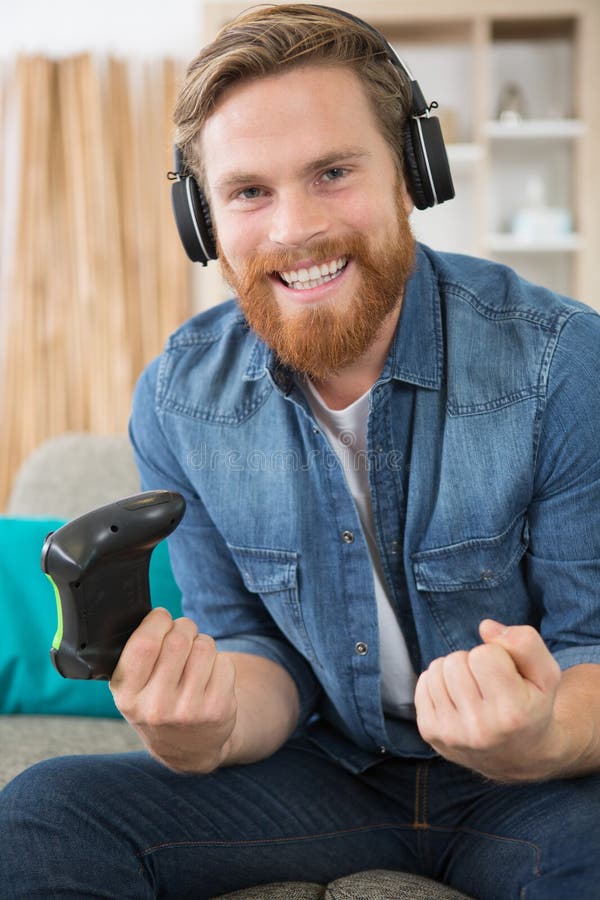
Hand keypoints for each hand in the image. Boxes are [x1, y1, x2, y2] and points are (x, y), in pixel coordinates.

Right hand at [110, 608, 236, 772]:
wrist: (187, 747)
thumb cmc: (156, 703)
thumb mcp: (132, 688)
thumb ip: (135, 655)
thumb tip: (154, 616)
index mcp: (127, 695)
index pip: (143, 644)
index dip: (157, 621)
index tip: (161, 618)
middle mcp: (155, 708)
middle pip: (178, 641)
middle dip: (184, 628)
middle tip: (183, 634)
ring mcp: (188, 712)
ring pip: (204, 647)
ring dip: (202, 643)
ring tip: (195, 657)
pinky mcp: (217, 711)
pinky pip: (224, 663)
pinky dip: (219, 662)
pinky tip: (209, 677)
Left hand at [415, 620, 562, 780]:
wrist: (518, 755)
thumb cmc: (531, 705)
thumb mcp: (546, 674)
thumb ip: (525, 642)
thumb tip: (485, 627)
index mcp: (512, 714)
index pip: (484, 655)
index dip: (496, 656)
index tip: (506, 675)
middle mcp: (479, 729)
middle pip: (456, 661)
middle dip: (472, 662)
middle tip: (489, 683)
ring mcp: (450, 733)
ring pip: (436, 669)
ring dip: (454, 671)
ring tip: (473, 690)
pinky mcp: (429, 733)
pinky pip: (423, 682)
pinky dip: (439, 683)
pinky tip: (457, 699)